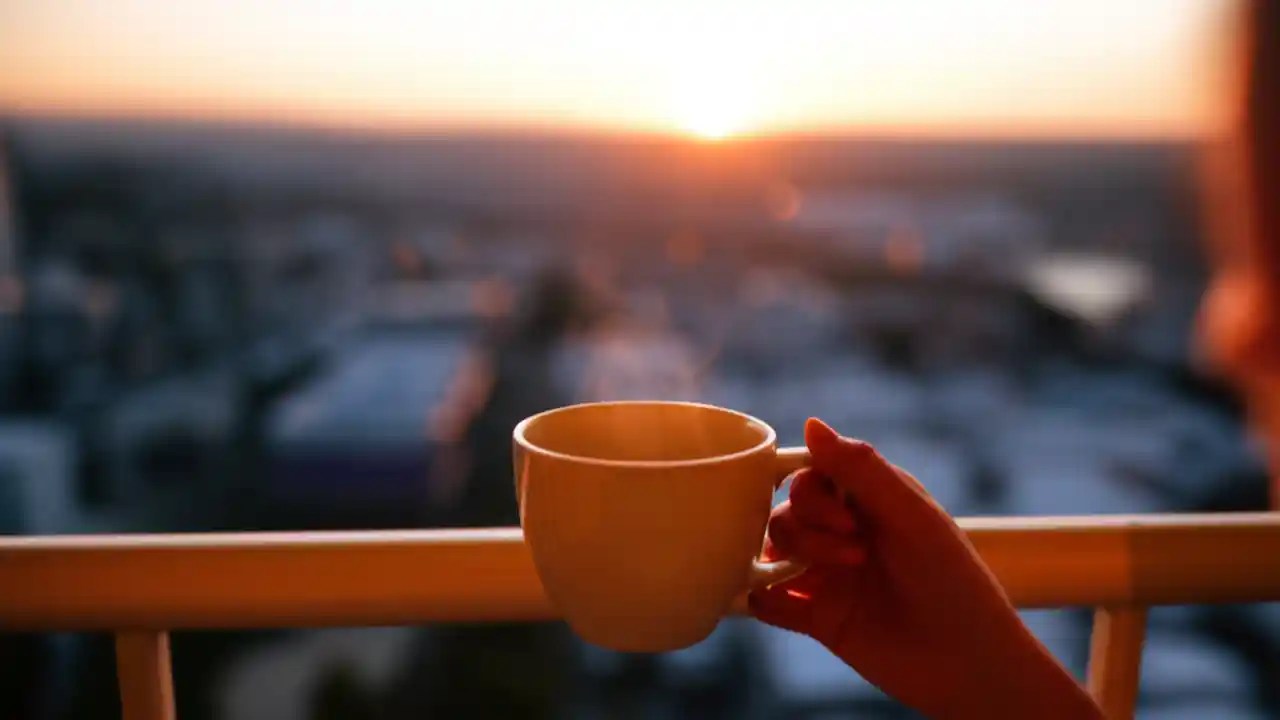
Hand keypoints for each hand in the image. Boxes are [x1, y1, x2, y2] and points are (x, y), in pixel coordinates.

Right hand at [750, 419, 1102, 719]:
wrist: (968, 664)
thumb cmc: (953, 581)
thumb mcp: (910, 514)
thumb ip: (860, 468)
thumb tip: (811, 423)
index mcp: (870, 501)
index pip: (812, 474)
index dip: (813, 490)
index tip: (845, 515)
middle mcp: (845, 533)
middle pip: (788, 509)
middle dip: (810, 527)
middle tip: (855, 551)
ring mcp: (830, 575)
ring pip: (776, 549)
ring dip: (794, 558)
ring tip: (841, 576)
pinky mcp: (819, 617)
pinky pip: (769, 601)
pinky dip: (761, 598)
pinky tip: (771, 599)